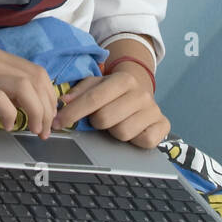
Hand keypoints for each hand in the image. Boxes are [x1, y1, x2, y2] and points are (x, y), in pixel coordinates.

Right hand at [0, 47, 58, 137]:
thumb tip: (19, 103)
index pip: (36, 72)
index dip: (48, 95)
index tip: (48, 114)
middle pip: (37, 79)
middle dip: (48, 107)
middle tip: (46, 128)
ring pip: (26, 88)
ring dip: (37, 112)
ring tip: (34, 130)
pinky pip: (2, 101)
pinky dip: (11, 116)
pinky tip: (8, 126)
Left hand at [51, 66, 170, 148]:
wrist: (142, 93)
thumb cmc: (114, 93)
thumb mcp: (96, 85)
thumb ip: (78, 91)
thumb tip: (64, 101)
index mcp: (124, 79)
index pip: (93, 99)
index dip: (72, 113)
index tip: (58, 122)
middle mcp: (141, 93)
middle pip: (105, 119)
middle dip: (96, 122)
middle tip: (99, 119)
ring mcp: (154, 110)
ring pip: (122, 132)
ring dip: (114, 132)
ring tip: (117, 122)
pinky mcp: (163, 125)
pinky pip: (143, 141)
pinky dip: (134, 140)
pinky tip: (132, 130)